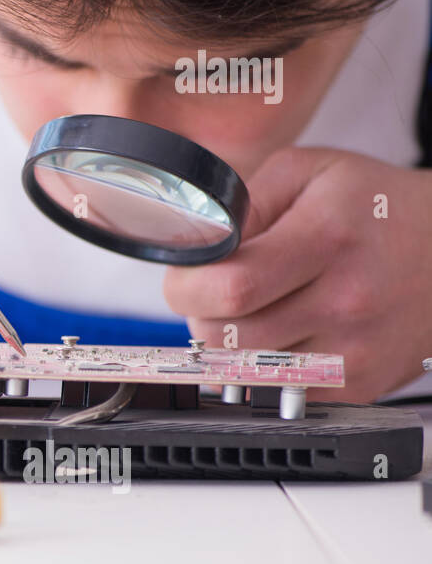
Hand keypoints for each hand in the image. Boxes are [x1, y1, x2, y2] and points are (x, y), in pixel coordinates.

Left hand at [163, 147, 431, 400]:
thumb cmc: (377, 207)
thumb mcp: (308, 171)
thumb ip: (243, 202)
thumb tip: (198, 242)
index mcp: (327, 239)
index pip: (229, 288)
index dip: (187, 287)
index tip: (187, 277)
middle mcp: (346, 301)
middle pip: (228, 338)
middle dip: (201, 316)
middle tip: (216, 294)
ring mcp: (357, 351)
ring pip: (247, 374)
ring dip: (229, 347)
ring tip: (250, 313)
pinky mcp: (361, 385)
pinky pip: (281, 392)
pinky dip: (264, 370)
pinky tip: (282, 336)